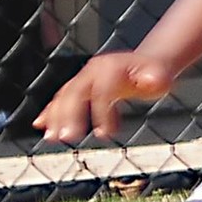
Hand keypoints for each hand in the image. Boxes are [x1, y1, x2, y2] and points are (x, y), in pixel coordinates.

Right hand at [33, 51, 174, 143]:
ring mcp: (84, 77)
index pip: (102, 91)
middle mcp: (93, 70)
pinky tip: (41, 125)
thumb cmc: (154, 74)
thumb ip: (155, 79)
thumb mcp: (160, 77)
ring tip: (51, 137)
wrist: (146, 63)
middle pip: (76, 92)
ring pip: (65, 95)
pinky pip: (61, 98)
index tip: (107, 134)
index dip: (102, 112)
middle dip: (69, 115)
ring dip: (55, 116)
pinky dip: (51, 112)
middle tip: (66, 138)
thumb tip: (152, 81)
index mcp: (111, 68)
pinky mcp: (80, 86)